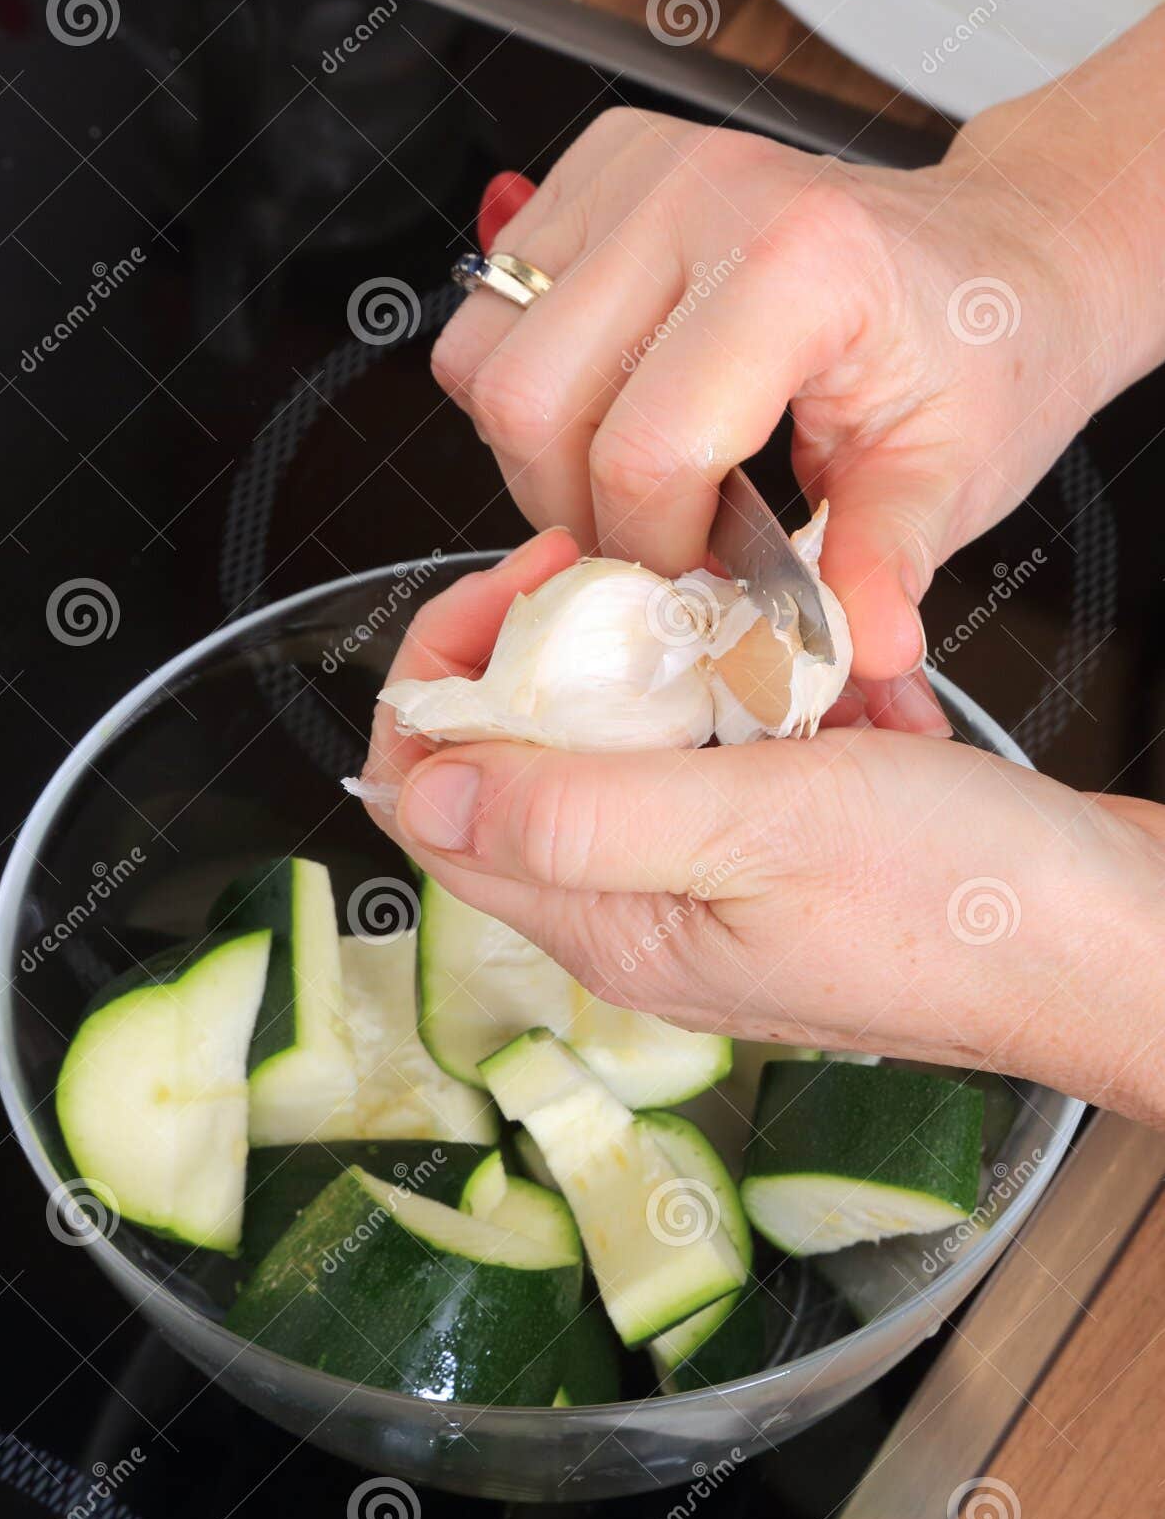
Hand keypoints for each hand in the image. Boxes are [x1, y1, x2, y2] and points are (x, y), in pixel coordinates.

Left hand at [365, 539, 1164, 1125]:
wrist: (1117, 939)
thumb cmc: (966, 905)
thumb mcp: (757, 838)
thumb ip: (580, 815)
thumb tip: (423, 786)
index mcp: (610, 926)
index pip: (437, 807)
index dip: (444, 687)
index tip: (513, 601)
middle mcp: (639, 912)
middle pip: (516, 766)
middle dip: (543, 659)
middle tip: (610, 578)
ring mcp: (706, 883)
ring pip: (615, 748)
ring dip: (654, 669)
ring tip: (728, 617)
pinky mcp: (771, 852)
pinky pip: (710, 754)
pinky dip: (741, 695)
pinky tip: (808, 677)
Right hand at [432, 85, 1151, 728]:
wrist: (990, 252)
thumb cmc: (975, 354)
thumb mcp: (952, 477)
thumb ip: (883, 566)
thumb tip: (858, 653)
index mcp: (800, 264)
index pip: (643, 450)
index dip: (653, 551)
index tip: (696, 586)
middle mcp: (699, 194)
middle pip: (529, 403)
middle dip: (574, 511)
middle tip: (651, 544)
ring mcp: (637, 170)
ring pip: (482, 358)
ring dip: (536, 453)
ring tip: (627, 480)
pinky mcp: (598, 170)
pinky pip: (489, 306)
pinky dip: (526, 384)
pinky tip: (610, 408)